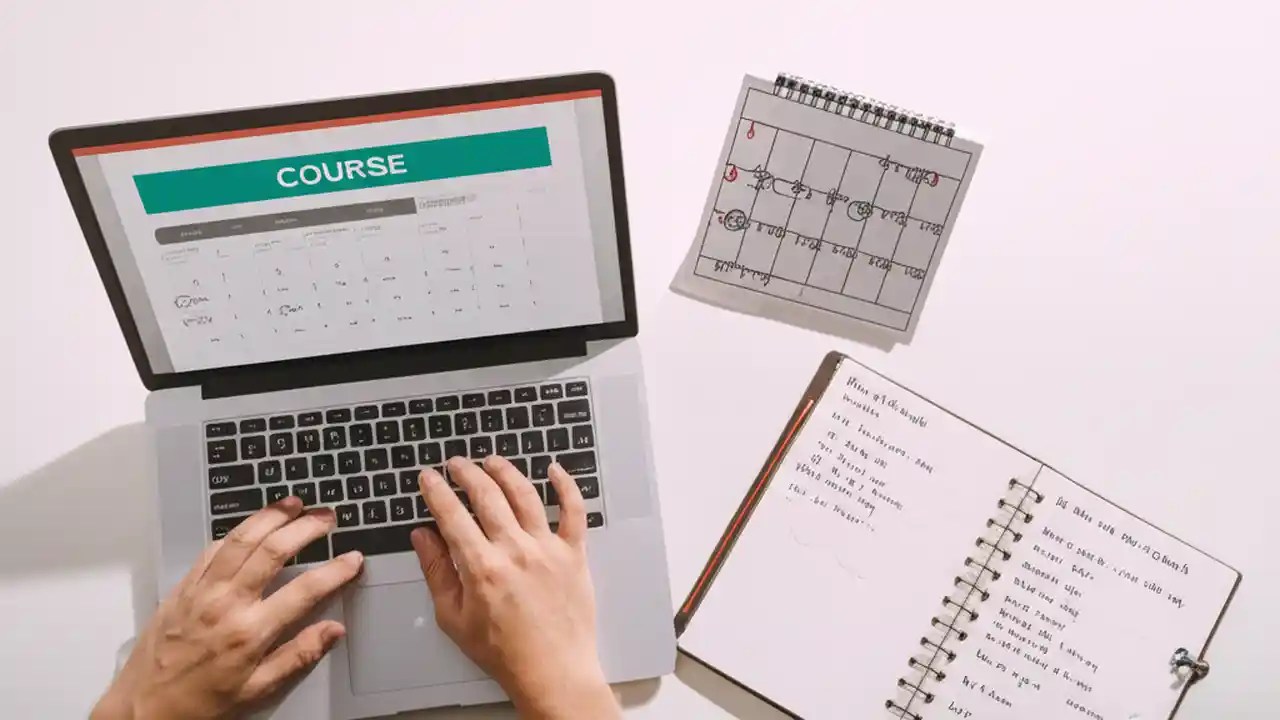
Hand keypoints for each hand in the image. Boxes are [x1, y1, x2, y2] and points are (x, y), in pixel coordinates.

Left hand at [92, 498, 363, 719]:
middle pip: (274, 551)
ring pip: (241, 539)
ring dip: (271, 516)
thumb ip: (298, 656)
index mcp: (251, 633)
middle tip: (327, 518)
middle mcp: (227, 604)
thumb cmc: (201, 702)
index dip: (335, 571)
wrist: (145, 707)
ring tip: (294, 504)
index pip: (304, 591)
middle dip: (306, 528)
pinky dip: (236, 532)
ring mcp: (202, 591)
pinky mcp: (183, 586)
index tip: (353, 559)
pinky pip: (212, 549)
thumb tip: (333, 631)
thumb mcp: (258, 689)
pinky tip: (252, 525)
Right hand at [412, 457, 618, 719]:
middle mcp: (515, 550)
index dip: (436, 491)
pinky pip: (573, 511)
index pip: (452, 515)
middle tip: (456, 464)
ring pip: (525, 495)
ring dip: (506, 472)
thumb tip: (423, 536)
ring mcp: (547, 549)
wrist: (552, 671)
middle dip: (467, 473)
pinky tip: (554, 470)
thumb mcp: (454, 617)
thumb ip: (437, 571)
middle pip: (487, 496)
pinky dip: (566, 486)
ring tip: (492, 461)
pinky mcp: (574, 554)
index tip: (429, 477)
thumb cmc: (504, 652)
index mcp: (482, 567)